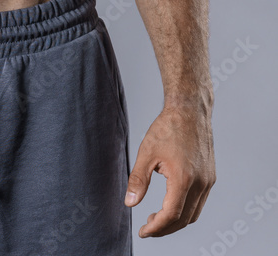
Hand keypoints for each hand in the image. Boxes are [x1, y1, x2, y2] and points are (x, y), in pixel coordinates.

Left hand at [124, 103, 215, 237]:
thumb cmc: (167, 128)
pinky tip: (171, 203)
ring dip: (176, 221)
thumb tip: (129, 203)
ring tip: (156, 218)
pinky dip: (185, 210)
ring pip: (193, 214)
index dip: (156, 228)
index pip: (171, 215)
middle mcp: (200, 183)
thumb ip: (138, 180)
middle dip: (164, 228)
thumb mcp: (146, 152)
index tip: (143, 231)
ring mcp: (208, 181)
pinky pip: (199, 203)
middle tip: (147, 227)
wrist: (190, 110)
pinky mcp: (210, 177)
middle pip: (183, 219)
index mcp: (183, 179)